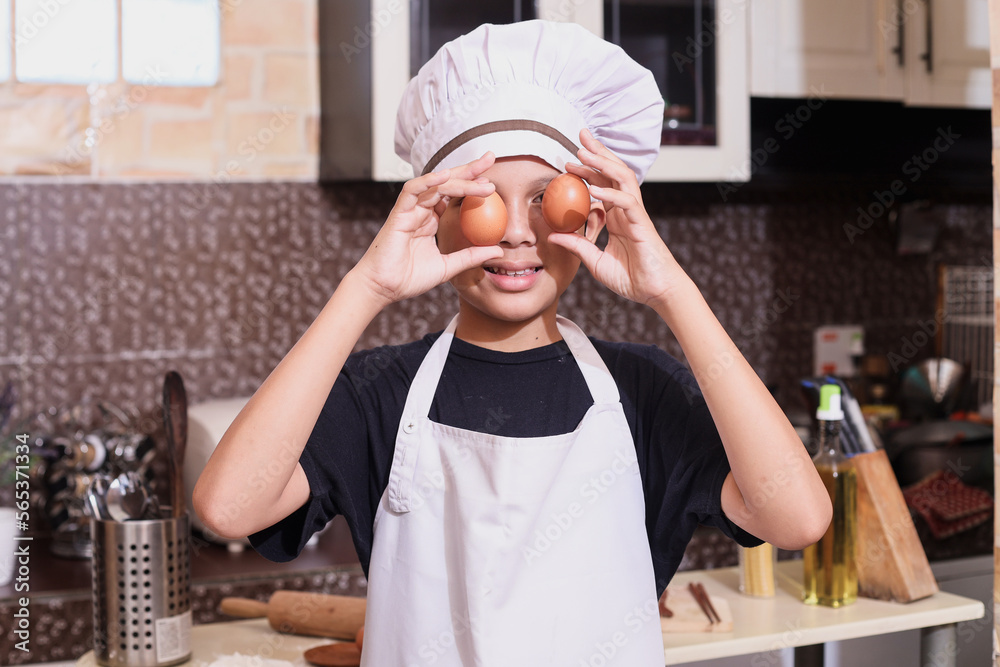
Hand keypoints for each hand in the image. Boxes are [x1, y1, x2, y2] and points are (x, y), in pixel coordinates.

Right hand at [351, 154, 503, 305]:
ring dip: (459, 179)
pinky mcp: (399, 214)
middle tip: (491, 158)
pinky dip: (427, 181)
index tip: (493, 182)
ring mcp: (410, 210)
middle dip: (469, 169)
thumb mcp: (448, 267)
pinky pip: (412, 191)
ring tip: (482, 177)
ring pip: (436, 185)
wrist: (383, 288)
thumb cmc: (409, 279)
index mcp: (431, 220)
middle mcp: (421, 211)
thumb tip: (498, 250)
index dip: (473, 185)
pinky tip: (445, 176)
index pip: (454, 196)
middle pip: (448, 183)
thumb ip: (470, 256)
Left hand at [548, 129, 686, 308]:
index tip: (568, 160)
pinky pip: (627, 203)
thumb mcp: (595, 262)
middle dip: (598, 152)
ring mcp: (635, 215)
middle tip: (580, 136)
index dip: (587, 169)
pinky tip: (594, 189)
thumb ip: (577, 246)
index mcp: (616, 216)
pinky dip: (611, 194)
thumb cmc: (632, 279)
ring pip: (622, 179)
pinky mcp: (642, 225)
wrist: (656, 292)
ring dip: (603, 164)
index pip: (602, 184)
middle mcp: (626, 210)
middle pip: (613, 172)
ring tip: (584, 153)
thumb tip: (553, 235)